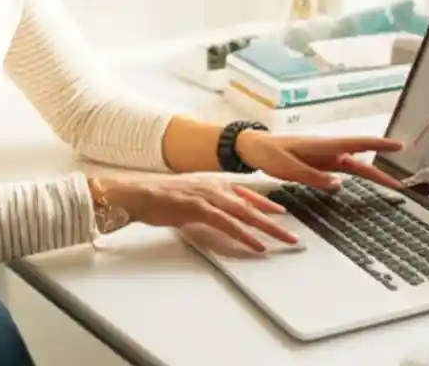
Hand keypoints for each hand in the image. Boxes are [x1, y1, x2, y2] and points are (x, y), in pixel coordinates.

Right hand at [98, 174, 297, 252]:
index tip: (279, 211)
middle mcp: (214, 187)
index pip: (245, 192)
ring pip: (246, 214)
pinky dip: (244, 235)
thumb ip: (203, 203)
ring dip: (268, 228)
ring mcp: (208, 197)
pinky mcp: (200, 209)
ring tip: (284, 240)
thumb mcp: (186, 197)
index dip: (264, 202)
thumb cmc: (156, 197)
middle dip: (274, 219)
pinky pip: (228, 224)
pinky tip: (256, 245)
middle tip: (291, 233)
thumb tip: (212, 213)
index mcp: (212, 183)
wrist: (137, 194)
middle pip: (251, 205)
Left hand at [235, 132, 404, 190]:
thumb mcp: (288, 168)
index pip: (358, 144)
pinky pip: (341, 171)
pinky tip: (364, 183)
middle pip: (360, 162)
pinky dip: (355, 177)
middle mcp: (328, 151)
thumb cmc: (269, 154)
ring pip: (354, 167)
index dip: (379, 145)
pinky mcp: (319, 165)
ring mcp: (324, 158)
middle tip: (399, 184)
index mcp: (323, 146)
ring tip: (389, 185)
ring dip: (371, 175)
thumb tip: (339, 184)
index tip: (399, 146)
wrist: (253, 148)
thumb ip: (314, 177)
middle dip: (381, 172)